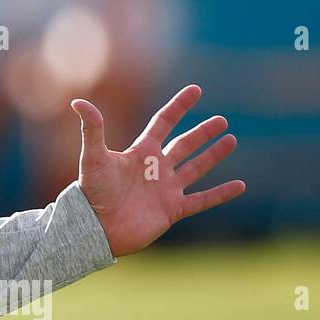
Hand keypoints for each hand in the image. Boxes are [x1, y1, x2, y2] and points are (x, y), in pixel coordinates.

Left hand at [70, 84, 244, 257]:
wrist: (97, 228)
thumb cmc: (92, 192)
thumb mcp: (93, 157)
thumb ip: (92, 129)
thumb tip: (78, 101)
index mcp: (140, 152)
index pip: (163, 122)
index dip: (179, 106)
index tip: (195, 90)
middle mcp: (155, 168)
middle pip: (184, 145)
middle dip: (202, 133)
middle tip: (222, 120)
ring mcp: (166, 189)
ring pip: (196, 168)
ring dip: (213, 155)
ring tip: (232, 140)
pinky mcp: (173, 209)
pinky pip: (202, 200)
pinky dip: (221, 193)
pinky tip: (240, 185)